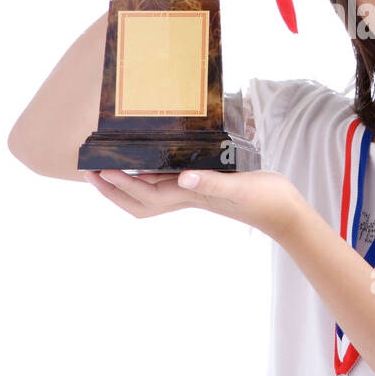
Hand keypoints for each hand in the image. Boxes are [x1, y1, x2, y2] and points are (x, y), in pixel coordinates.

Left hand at [83, 167, 301, 239]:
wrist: (285, 212)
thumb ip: (211, 183)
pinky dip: (150, 176)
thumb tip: (183, 178)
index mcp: (191, 196)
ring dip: (126, 184)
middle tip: (89, 170)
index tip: (101, 170)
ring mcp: (195, 194)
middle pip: (139, 200)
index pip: (146, 193)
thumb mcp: (239, 187)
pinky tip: (149, 162)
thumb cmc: (265, 200)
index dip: (122, 183)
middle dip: (112, 188)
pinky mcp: (204, 187)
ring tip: (109, 168)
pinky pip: (167, 184)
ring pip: (150, 193)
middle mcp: (187, 196)